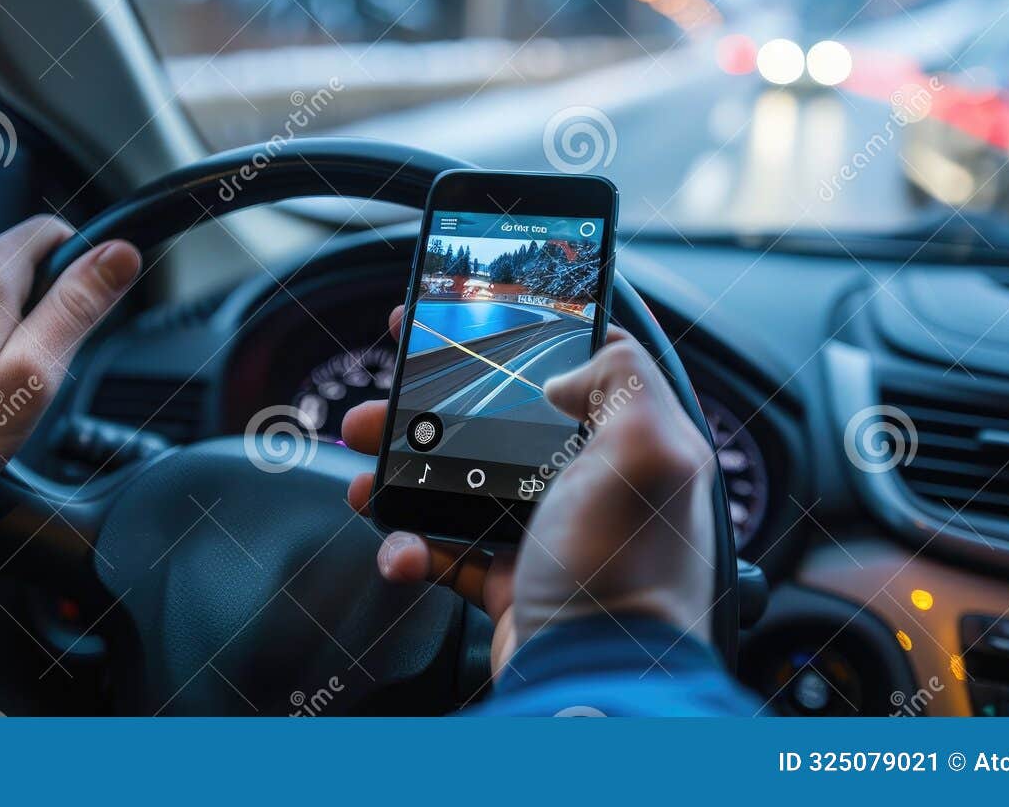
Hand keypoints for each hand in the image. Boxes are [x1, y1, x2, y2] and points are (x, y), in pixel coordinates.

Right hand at [340, 307, 716, 674]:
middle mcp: (597, 487)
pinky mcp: (515, 586)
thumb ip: (625, 381)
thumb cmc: (625, 575)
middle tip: (381, 404)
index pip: (576, 366)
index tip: (450, 320)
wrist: (592, 688)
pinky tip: (400, 550)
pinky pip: (451, 554)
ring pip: (465, 485)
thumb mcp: (645, 454)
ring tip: (363, 475)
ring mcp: (552, 539)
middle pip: (501, 424)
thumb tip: (573, 370)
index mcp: (633, 445)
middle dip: (430, 410)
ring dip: (405, 476)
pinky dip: (414, 550)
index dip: (513, 337)